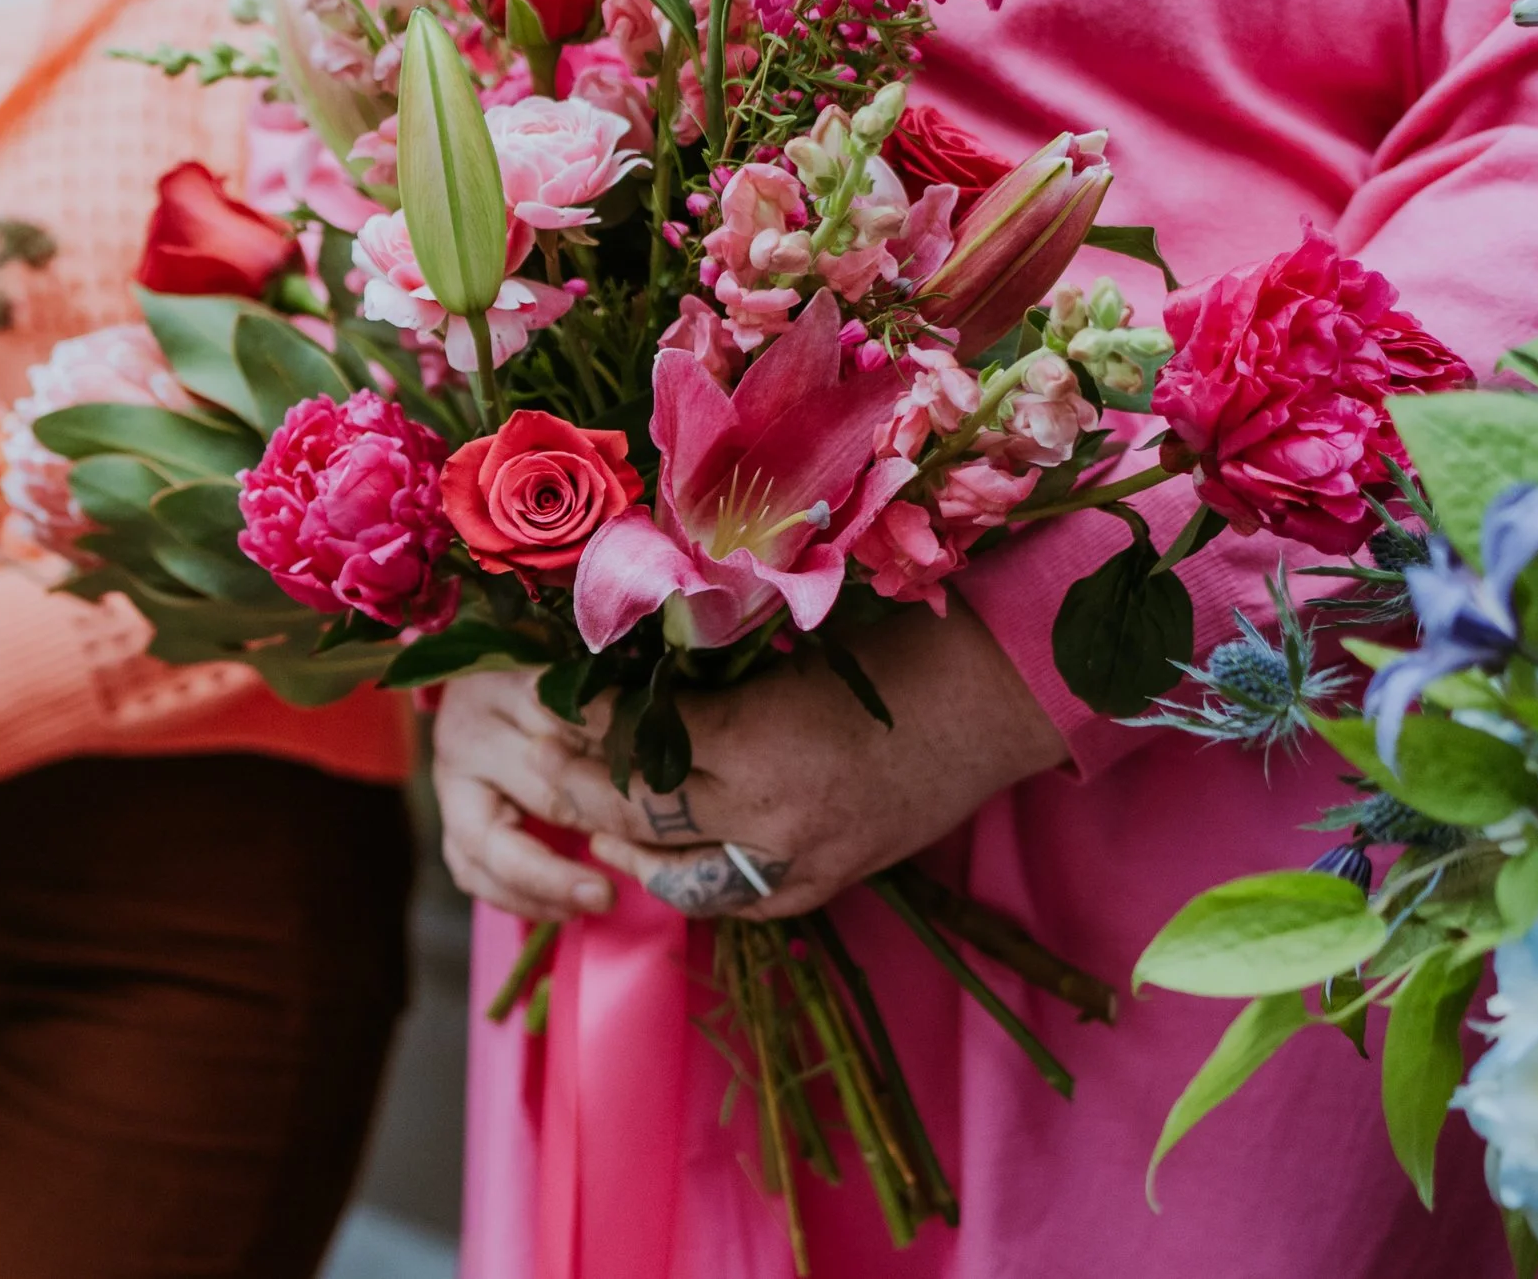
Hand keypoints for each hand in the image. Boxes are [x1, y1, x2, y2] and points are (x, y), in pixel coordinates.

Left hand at [444, 603, 1068, 920]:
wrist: (998, 695)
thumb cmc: (897, 637)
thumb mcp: (789, 638)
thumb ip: (709, 664)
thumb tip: (623, 660)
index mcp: (754, 738)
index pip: (630, 742)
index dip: (579, 721)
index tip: (544, 693)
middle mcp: (766, 814)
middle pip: (637, 810)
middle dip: (580, 782)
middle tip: (538, 753)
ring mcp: (796, 860)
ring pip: (673, 871)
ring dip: (622, 841)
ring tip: (583, 813)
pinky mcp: (826, 884)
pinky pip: (731, 901)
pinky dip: (686, 880)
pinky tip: (655, 858)